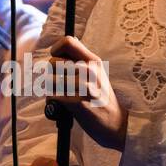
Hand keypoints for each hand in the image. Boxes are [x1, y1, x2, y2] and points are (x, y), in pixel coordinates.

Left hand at [48, 35, 126, 150]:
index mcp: (93, 61)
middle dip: (51, 75)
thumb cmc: (101, 98)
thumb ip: (82, 59)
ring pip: (50, 80)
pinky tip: (63, 106)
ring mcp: (84, 87)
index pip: (67, 41)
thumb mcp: (97, 73)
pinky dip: (53, 103)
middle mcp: (89, 70)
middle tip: (60, 85)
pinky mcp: (78, 103)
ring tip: (62, 96)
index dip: (56, 50)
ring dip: (51, 90)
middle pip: (53, 62)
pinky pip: (53, 96)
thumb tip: (68, 42)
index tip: (58, 62)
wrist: (116, 124)